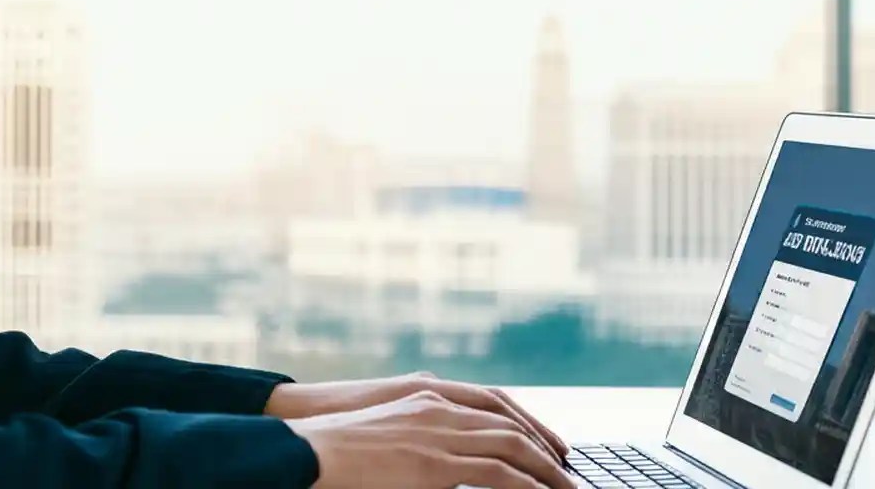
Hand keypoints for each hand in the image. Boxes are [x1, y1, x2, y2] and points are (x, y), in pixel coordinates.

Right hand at [266, 372, 568, 462]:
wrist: (306, 445)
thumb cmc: (337, 441)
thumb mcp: (387, 425)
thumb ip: (419, 430)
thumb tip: (439, 455)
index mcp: (428, 394)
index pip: (495, 402)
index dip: (528, 420)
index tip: (549, 441)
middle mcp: (439, 405)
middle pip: (510, 421)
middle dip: (545, 444)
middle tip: (568, 467)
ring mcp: (437, 431)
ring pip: (511, 445)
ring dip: (545, 467)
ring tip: (566, 486)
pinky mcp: (433, 462)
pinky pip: (495, 472)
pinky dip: (524, 483)